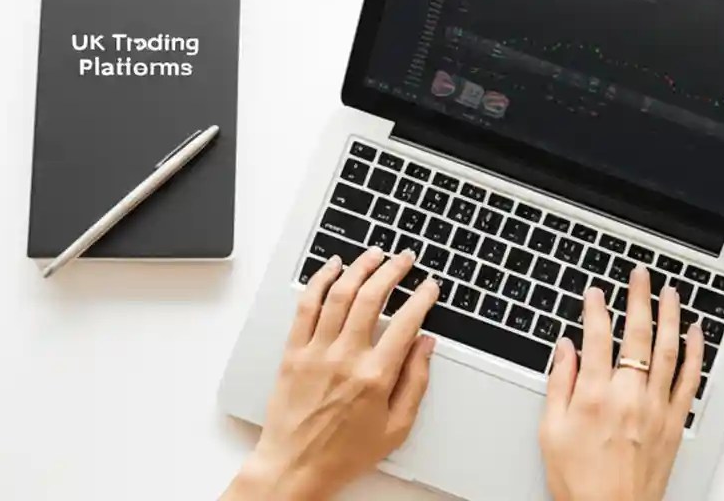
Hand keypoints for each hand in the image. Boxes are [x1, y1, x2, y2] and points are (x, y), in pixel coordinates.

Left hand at [222, 248, 439, 500]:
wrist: (294, 468)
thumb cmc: (344, 454)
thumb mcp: (396, 428)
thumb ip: (416, 382)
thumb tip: (426, 345)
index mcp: (375, 377)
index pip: (405, 322)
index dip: (422, 298)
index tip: (430, 286)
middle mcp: (345, 358)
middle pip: (372, 297)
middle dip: (393, 270)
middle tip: (405, 259)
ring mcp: (316, 352)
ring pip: (339, 293)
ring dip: (360, 267)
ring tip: (374, 254)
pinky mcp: (293, 353)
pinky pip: (306, 306)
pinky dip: (320, 281)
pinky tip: (332, 267)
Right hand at [540, 265, 703, 500]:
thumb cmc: (580, 481)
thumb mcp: (551, 432)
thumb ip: (559, 384)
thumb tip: (565, 350)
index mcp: (595, 396)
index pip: (597, 337)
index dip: (596, 309)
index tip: (596, 293)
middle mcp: (629, 396)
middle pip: (637, 335)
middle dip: (638, 299)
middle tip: (640, 275)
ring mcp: (656, 408)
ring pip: (668, 350)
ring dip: (670, 316)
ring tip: (670, 292)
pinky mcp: (675, 423)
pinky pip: (690, 380)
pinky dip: (695, 353)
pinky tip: (695, 334)